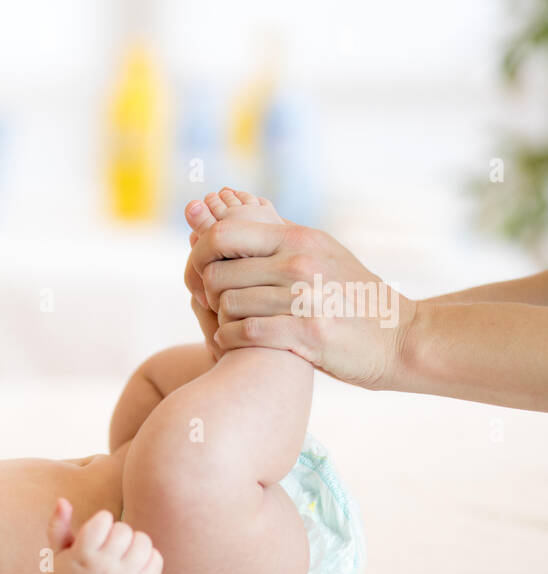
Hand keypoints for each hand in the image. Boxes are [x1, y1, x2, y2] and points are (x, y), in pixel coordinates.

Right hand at [46, 498, 161, 573]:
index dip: (102, 519)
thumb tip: (62, 500)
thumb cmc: (71, 571)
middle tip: (111, 540)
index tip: (98, 529)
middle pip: (124, 530)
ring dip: (135, 540)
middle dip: (118, 530)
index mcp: (82, 556)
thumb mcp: (57, 551)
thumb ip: (58, 525)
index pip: (103, 520)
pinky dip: (149, 555)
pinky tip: (136, 560)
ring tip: (125, 548)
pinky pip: (156, 560)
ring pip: (143, 542)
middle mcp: (103, 569)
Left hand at [185, 218, 416, 390]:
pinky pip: (245, 333)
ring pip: (229, 305)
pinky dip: (229, 340)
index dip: (199, 253)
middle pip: (218, 273)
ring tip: (228, 324)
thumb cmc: (352, 294)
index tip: (200, 272)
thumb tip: (233, 207)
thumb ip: (280, 234)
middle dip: (207, 292)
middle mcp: (301, 264)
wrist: (399, 337)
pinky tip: (233, 341)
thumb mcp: (322, 251)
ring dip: (220, 319)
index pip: (224, 233)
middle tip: (213, 306)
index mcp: (299, 239)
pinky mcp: (308, 335)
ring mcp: (305, 299)